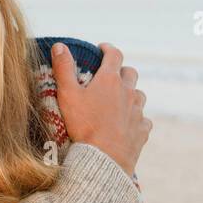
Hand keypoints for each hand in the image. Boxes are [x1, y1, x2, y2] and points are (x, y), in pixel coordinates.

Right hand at [50, 42, 149, 176]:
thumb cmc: (84, 125)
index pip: (114, 55)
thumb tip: (59, 45)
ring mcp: (138, 111)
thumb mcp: (67, 95)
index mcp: (110, 80)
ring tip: (119, 100)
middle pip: (130, 73)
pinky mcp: (142, 129)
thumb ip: (63, 68)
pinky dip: (137, 118)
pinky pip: (143, 119)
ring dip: (130, 94)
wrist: (104, 158)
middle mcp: (128, 92)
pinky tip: (129, 124)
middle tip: (111, 75)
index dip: (108, 49)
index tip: (102, 48)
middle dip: (121, 70)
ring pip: (139, 95)